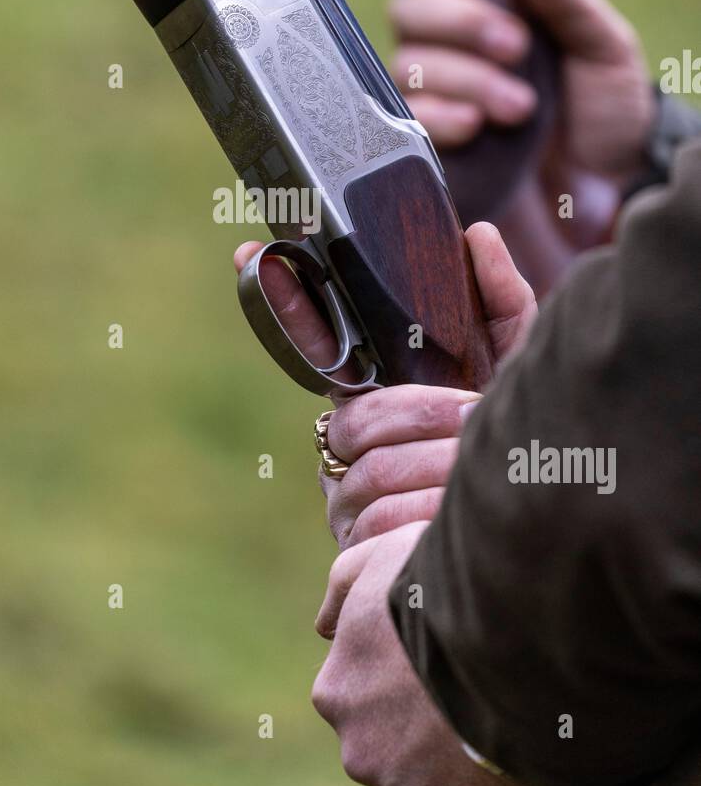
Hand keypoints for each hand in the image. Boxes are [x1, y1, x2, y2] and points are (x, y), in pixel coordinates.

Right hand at [235, 222, 535, 545]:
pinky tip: (454, 516)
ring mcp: (346, 497)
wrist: (534, 530)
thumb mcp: (513, 368)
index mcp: (371, 390)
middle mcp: (345, 441)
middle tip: (475, 411)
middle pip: (356, 418)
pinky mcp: (357, 552)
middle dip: (419, 411)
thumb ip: (500, 303)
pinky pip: (378, 524)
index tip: (251, 251)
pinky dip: (423, 515)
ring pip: (369, 471)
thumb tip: (476, 233)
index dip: (282, 299)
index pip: (311, 340)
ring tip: (480, 464)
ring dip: (434, 465)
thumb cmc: (510, 439)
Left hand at [312, 525, 549, 785]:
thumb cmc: (443, 582)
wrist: (506, 628)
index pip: (366, 699)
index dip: (409, 684)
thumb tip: (323, 625)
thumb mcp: (381, 554)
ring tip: (509, 724)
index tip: (446, 669)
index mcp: (339, 688)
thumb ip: (345, 584)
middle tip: (481, 696)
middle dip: (428, 731)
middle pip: (393, 749)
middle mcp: (359, 746)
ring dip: (461, 768)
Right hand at [390, 0, 655, 277]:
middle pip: (405, 30)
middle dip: (458, 42)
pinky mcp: (435, 151)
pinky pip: (406, 128)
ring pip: (406, 77)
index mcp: (479, 22)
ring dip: (464, 86)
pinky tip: (476, 128)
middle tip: (515, 60)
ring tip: (519, 109)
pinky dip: (440, 121)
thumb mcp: (601, 43)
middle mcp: (447, 60)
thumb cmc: (607, 102)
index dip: (460, 12)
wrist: (616, 177)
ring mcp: (436, 106)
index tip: (516, 35)